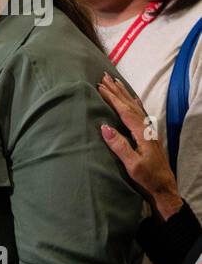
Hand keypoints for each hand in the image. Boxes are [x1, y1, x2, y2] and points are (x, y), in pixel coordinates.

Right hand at [97, 72, 183, 220]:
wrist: (164, 187)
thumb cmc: (147, 178)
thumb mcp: (132, 164)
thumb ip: (119, 145)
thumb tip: (104, 127)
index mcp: (142, 133)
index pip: (124, 111)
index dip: (112, 98)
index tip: (100, 86)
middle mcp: (146, 129)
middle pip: (130, 105)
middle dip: (117, 91)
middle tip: (104, 77)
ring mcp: (148, 131)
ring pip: (135, 107)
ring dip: (124, 94)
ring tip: (115, 82)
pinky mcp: (147, 135)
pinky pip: (139, 113)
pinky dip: (133, 103)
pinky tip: (131, 99)